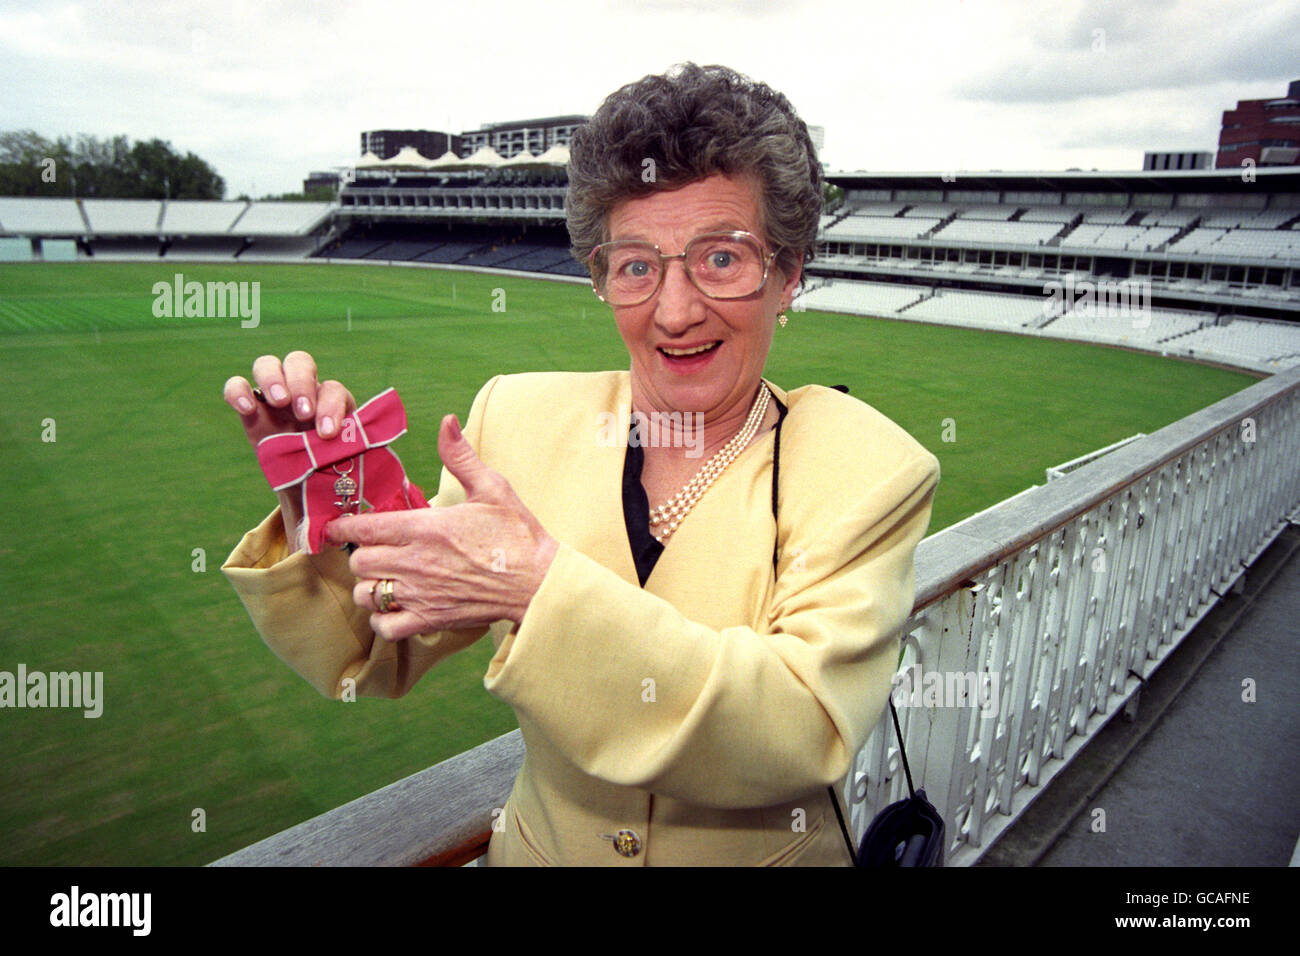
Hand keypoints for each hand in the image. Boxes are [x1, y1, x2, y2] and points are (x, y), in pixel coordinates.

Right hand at [223, 351, 355, 537]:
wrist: (308, 492)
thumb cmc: (331, 487)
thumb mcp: (342, 486)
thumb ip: (343, 491)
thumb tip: (339, 529)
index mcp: (335, 408)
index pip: (333, 390)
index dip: (332, 406)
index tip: (328, 434)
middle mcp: (306, 396)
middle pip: (302, 363)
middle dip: (303, 382)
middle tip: (302, 413)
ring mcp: (276, 400)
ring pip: (273, 364)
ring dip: (276, 379)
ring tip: (280, 404)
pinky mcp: (251, 412)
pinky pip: (239, 385)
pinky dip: (239, 390)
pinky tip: (246, 408)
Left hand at [326, 414, 559, 641]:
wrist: (539, 582)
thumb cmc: (518, 535)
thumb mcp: (492, 488)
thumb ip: (460, 457)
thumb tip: (447, 422)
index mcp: (425, 527)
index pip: (364, 528)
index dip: (342, 527)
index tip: (337, 526)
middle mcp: (416, 562)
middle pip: (359, 562)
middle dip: (362, 554)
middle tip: (376, 549)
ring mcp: (421, 594)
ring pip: (366, 593)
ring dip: (370, 585)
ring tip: (385, 577)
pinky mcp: (431, 619)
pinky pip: (385, 625)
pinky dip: (383, 618)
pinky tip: (395, 606)